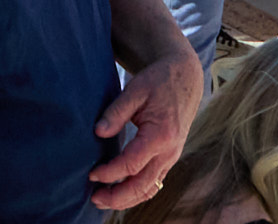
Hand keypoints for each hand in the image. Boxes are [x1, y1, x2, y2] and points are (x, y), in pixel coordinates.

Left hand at [88, 51, 201, 209]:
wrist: (185, 78)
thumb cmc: (159, 81)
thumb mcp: (135, 89)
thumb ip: (116, 112)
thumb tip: (98, 132)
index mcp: (161, 135)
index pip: (131, 164)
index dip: (110, 173)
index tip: (92, 174)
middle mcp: (169, 151)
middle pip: (142, 186)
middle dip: (117, 196)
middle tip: (94, 198)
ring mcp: (172, 157)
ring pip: (149, 189)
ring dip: (127, 199)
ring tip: (103, 200)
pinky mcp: (170, 158)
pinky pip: (154, 183)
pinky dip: (137, 192)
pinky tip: (120, 192)